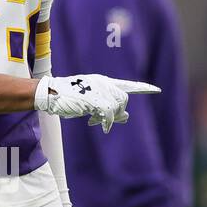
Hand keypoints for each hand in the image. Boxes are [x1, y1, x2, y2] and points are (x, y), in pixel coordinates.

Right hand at [34, 74, 160, 132]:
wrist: (50, 93)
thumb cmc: (67, 98)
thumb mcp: (89, 102)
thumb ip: (106, 107)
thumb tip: (125, 118)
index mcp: (102, 81)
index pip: (127, 84)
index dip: (143, 88)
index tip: (156, 89)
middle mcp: (103, 83)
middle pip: (123, 100)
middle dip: (118, 112)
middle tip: (107, 121)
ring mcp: (98, 90)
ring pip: (116, 107)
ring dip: (109, 118)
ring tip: (94, 121)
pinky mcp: (92, 98)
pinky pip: (107, 113)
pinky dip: (105, 122)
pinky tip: (97, 125)